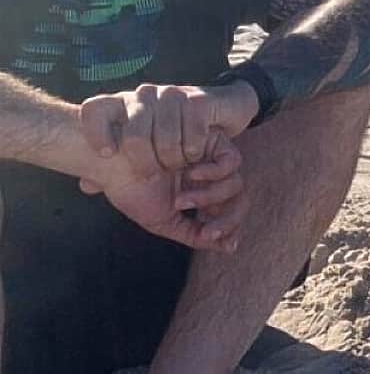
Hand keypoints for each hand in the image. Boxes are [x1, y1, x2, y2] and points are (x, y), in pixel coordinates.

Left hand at [80, 82, 258, 178]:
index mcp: (123, 103)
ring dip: (173, 161)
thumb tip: (86, 185)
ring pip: (166, 140)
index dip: (95, 134)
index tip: (109, 154)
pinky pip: (192, 136)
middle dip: (144, 164)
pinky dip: (193, 153)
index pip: (93, 109)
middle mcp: (143, 94)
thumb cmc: (174, 134)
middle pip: (134, 136)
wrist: (221, 108)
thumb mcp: (143, 149)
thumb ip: (114, 167)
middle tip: (151, 176)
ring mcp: (171, 95)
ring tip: (176, 167)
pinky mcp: (197, 101)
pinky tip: (193, 157)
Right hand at [85, 131, 247, 251]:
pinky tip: (191, 175)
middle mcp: (209, 177)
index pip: (229, 212)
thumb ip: (193, 234)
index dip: (229, 228)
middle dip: (228, 220)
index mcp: (201, 194)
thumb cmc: (131, 190)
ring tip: (180, 201)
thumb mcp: (163, 220)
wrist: (111, 164)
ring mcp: (211, 158)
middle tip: (208, 233)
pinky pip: (232, 160)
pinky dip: (216, 172)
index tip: (215, 239)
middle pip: (239, 199)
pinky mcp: (211, 141)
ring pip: (236, 183)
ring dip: (210, 197)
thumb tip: (228, 247)